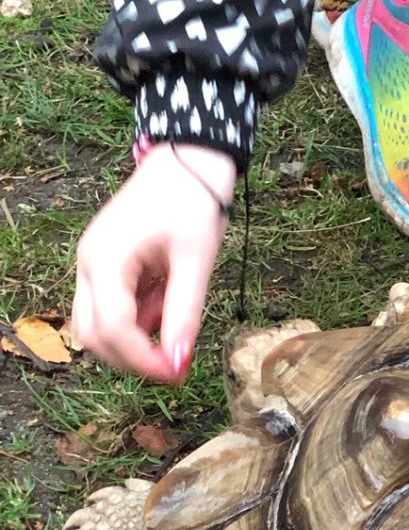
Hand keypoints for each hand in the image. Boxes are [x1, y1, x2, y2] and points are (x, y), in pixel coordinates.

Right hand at [71, 143, 233, 381]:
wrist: (190, 156)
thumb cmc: (194, 198)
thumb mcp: (197, 257)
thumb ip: (185, 311)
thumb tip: (179, 363)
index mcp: (105, 258)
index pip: (112, 328)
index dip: (143, 358)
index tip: (177, 373)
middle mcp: (89, 264)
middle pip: (93, 334)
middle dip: (132, 355)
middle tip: (176, 362)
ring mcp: (93, 263)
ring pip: (99, 323)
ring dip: (136, 334)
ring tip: (176, 311)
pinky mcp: (106, 263)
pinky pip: (113, 304)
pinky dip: (140, 314)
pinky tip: (169, 296)